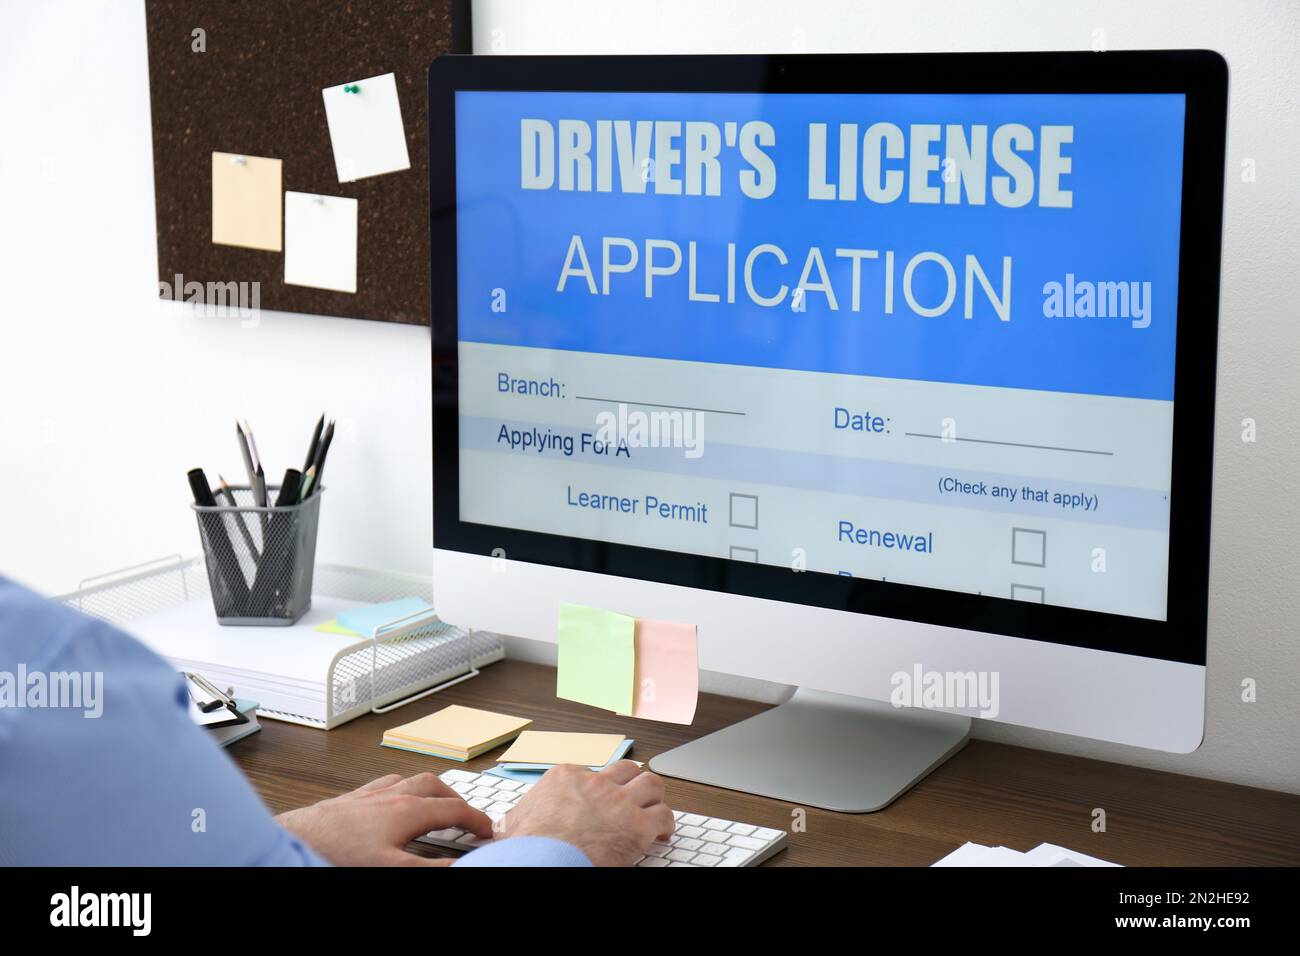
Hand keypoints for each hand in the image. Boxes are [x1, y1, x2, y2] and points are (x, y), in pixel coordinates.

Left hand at [275, 772, 492, 865]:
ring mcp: (374, 793)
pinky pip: (388, 782)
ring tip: (440, 803)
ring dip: (433, 790)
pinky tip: (399, 795)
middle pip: (437, 787)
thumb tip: (460, 865)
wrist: (300, 838)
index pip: (455, 810)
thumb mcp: (393, 866)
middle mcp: (394, 795)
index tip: (488, 831)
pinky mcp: (356, 796)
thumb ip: (431, 866)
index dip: (477, 821)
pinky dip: (404, 787)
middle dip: (457, 800)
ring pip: (414, 780)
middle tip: (468, 817)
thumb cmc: (340, 851)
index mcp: (409, 810)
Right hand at [501, 760, 674, 865]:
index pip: (596, 771)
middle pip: (628, 769)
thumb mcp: (516, 820)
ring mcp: (618, 802)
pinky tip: (662, 833)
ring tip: (655, 808)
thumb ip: (521, 814)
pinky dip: (666, 824)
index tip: (607, 797)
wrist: (540, 861)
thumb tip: (504, 824)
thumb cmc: (529, 845)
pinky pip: (663, 815)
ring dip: (656, 797)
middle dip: (635, 782)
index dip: (605, 786)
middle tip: (637, 795)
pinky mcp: (636, 825)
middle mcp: (596, 783)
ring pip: (652, 783)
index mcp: (568, 777)